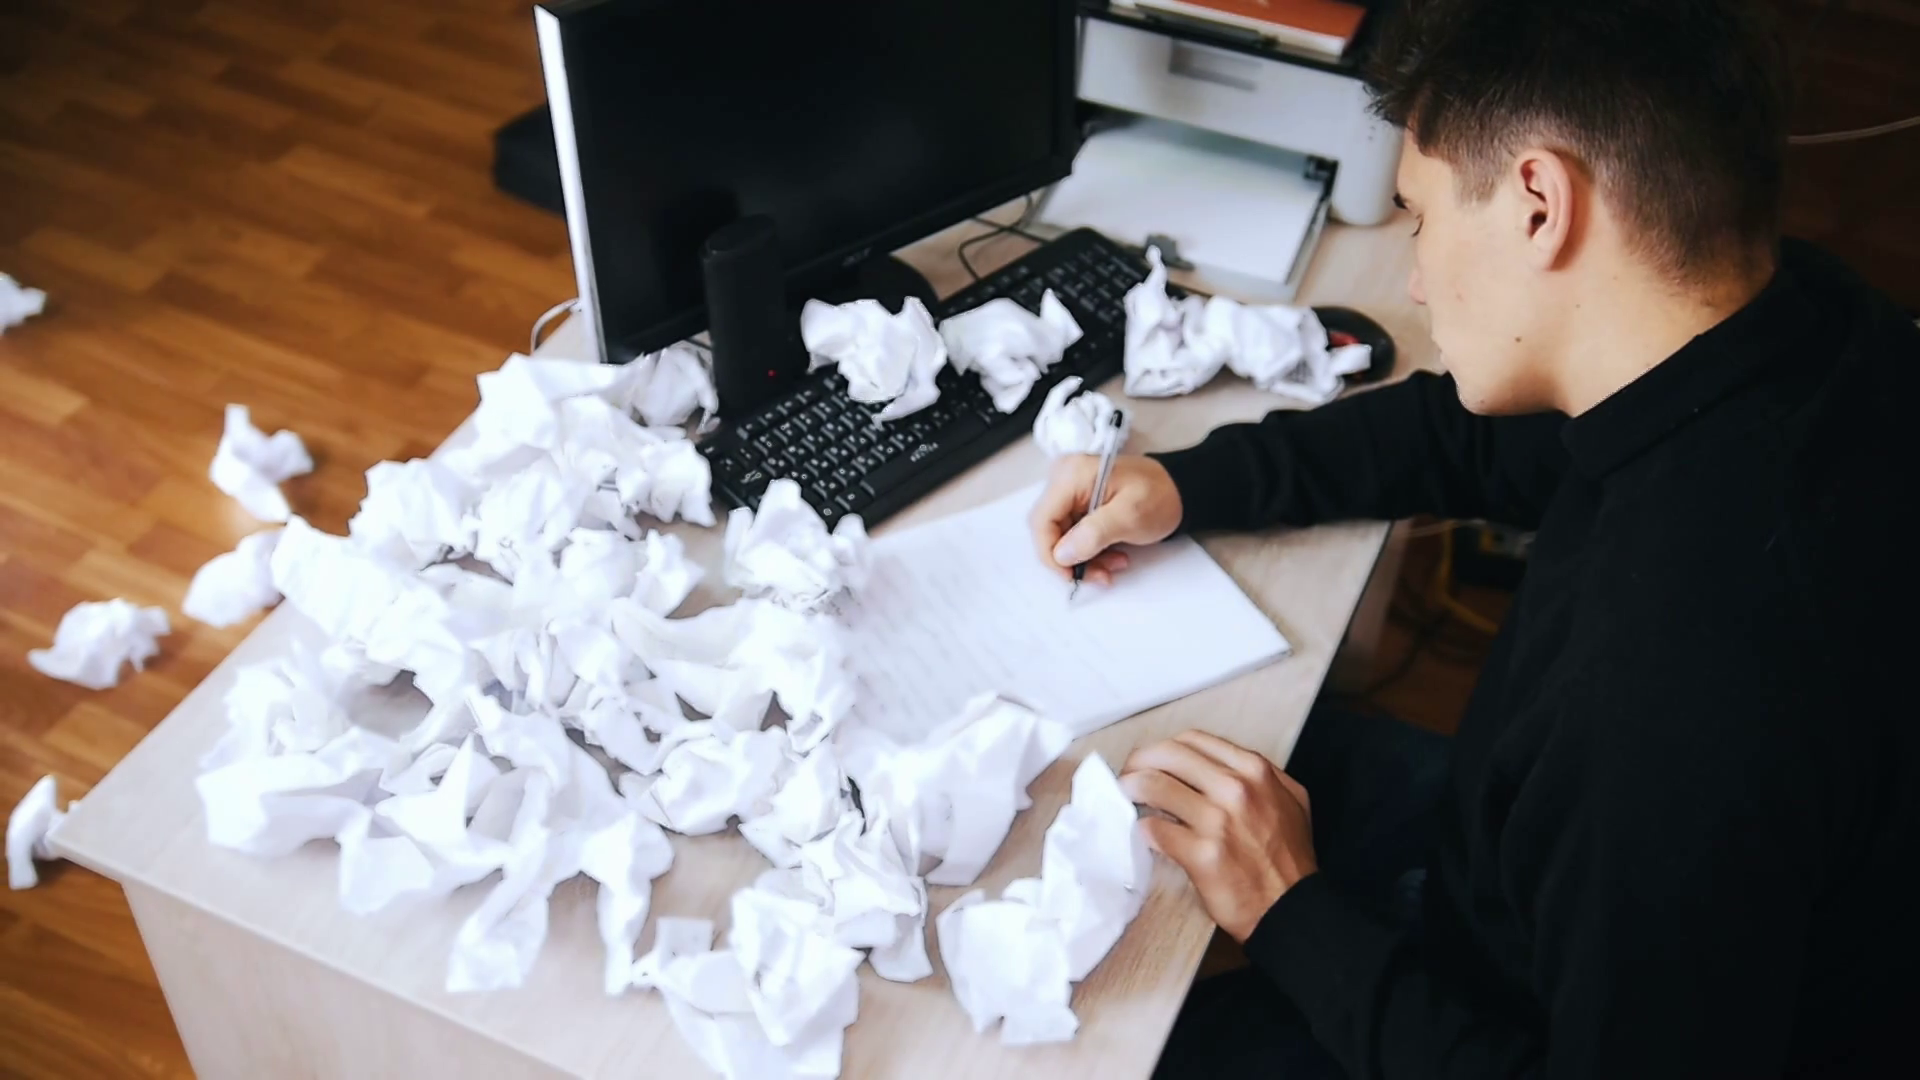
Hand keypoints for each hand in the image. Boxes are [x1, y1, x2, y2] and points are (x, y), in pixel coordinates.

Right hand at [1028, 454, 1182, 584]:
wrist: (1179, 489)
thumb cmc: (1159, 496)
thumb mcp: (1130, 517)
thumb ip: (1093, 535)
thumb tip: (1062, 555)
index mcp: (1071, 475)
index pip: (1041, 520)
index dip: (1050, 553)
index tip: (1071, 575)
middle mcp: (1064, 479)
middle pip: (1049, 530)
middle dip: (1073, 558)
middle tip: (1100, 574)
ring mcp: (1070, 490)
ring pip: (1061, 536)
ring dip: (1085, 558)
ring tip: (1115, 564)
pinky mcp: (1078, 502)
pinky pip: (1073, 533)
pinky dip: (1091, 549)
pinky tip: (1112, 555)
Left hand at [1120, 730, 1316, 942]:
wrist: (1292, 908)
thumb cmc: (1289, 858)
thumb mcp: (1288, 799)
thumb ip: (1255, 775)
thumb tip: (1211, 764)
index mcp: (1254, 770)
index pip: (1192, 740)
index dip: (1163, 747)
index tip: (1151, 759)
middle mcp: (1236, 789)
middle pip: (1167, 756)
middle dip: (1139, 762)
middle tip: (1127, 776)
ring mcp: (1218, 821)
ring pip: (1153, 786)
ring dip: (1130, 789)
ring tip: (1124, 797)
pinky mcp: (1201, 854)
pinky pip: (1155, 830)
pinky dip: (1142, 828)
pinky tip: (1143, 832)